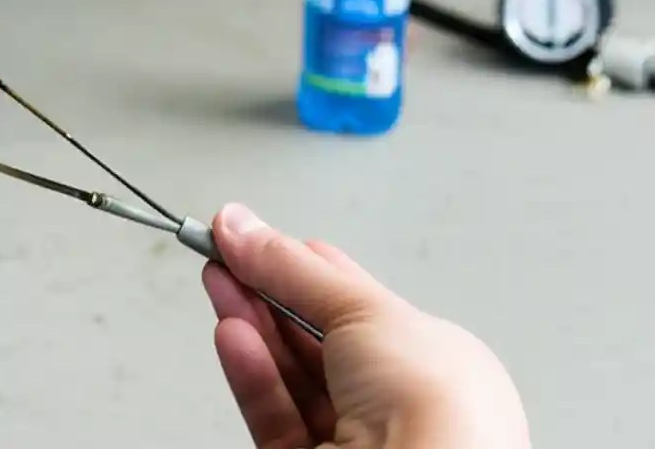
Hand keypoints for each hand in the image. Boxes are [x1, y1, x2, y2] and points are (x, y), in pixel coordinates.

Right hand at [203, 204, 530, 447]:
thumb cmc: (438, 411)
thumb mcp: (365, 309)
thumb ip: (292, 268)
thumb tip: (241, 226)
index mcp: (436, 360)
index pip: (358, 302)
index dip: (304, 264)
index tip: (251, 234)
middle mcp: (399, 403)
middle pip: (315, 337)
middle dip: (266, 289)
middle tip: (222, 251)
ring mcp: (355, 440)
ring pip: (290, 374)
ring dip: (251, 323)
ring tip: (216, 279)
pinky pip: (275, 415)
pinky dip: (251, 374)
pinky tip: (229, 333)